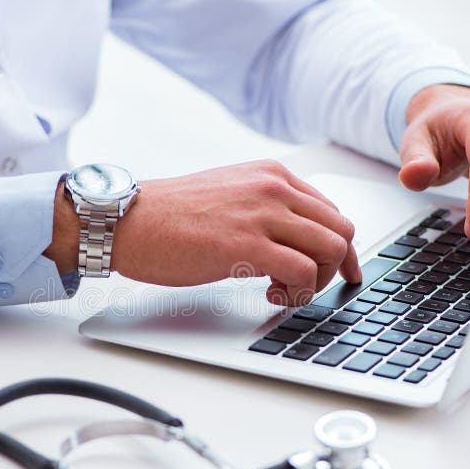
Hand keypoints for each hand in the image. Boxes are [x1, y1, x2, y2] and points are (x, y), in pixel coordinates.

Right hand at [108, 160, 361, 305]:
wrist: (128, 221)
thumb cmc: (169, 215)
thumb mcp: (229, 195)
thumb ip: (265, 208)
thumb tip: (294, 239)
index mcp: (272, 175)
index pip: (331, 211)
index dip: (340, 248)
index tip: (339, 270)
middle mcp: (274, 188)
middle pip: (341, 231)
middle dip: (332, 267)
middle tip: (303, 286)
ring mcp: (263, 215)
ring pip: (331, 250)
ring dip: (315, 282)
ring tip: (281, 290)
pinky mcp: (248, 245)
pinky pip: (304, 273)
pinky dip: (297, 293)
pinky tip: (269, 293)